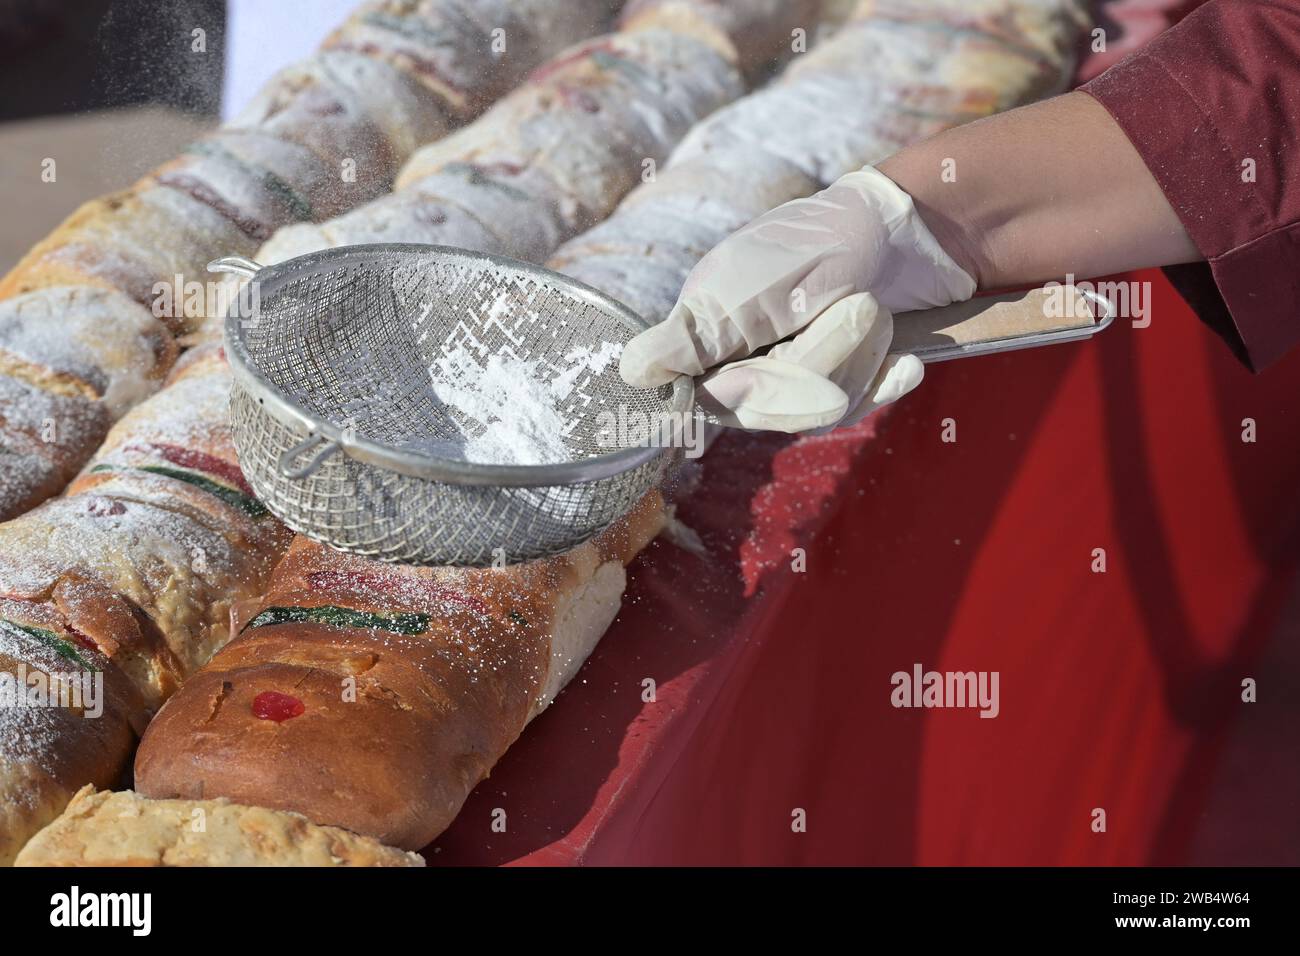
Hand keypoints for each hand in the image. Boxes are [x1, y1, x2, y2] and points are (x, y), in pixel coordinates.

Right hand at [619, 166, 975, 431]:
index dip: (754, 390)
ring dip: (860, 356)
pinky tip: (907, 361)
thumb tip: (629, 372)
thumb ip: (691, 337)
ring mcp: (793, 374)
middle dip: (825, 358)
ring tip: (875, 309)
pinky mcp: (838, 380)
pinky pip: (855, 407)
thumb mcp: (744, 284)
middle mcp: (743, 361)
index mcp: (708, 336)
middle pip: (775, 408)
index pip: (711, 401)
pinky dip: (884, 380)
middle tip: (859, 305)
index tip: (780, 362)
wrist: (906, 229)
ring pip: (819, 410)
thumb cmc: (817, 242)